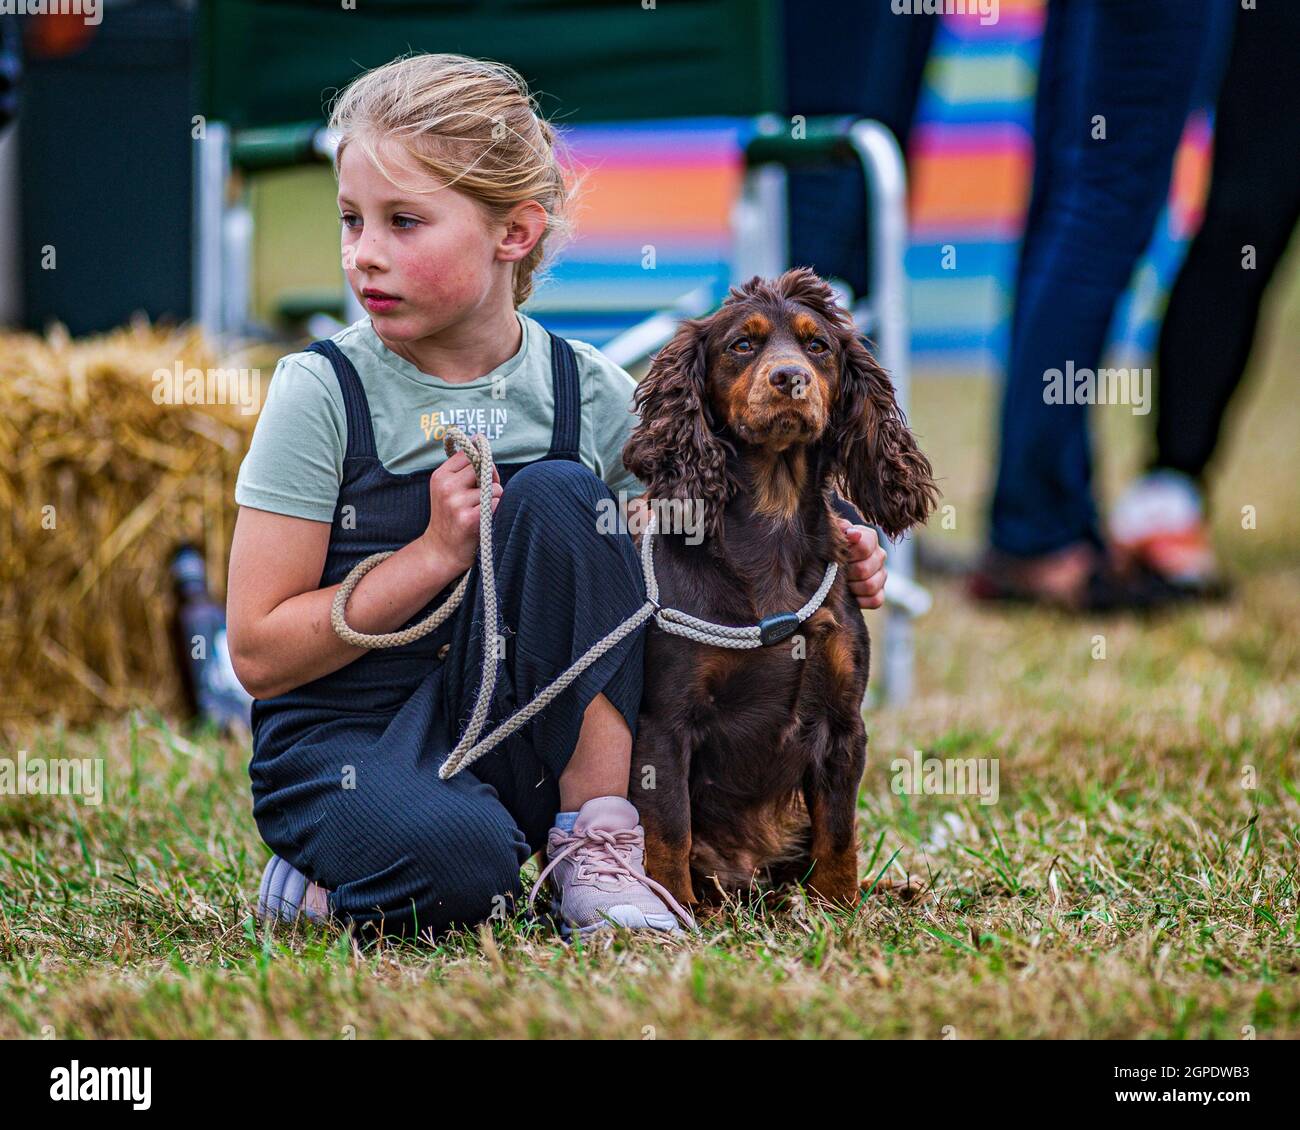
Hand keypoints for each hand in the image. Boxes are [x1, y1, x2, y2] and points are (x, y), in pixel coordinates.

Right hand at [420, 448, 502, 575]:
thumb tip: (485, 451)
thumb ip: (464, 472)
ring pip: (494, 487)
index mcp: (440, 476)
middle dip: (490, 478)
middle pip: (484, 468)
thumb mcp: (448, 490)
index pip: (468, 454)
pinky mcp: (469, 518)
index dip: (481, 462)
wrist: (440, 551)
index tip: (479, 475)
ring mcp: (456, 503)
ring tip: (480, 510)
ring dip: (494, 498)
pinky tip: (483, 519)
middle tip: (483, 495)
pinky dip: (495, 510)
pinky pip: (496, 503)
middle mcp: (446, 487)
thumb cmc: (451, 517)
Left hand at [835, 517, 886, 609]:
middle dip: (846, 573)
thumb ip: (840, 529)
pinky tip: (850, 595)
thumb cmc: (829, 548)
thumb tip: (853, 534)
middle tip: (835, 573)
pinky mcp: (880, 593)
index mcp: (869, 538)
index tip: (837, 556)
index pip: (865, 546)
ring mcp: (881, 575)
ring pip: (871, 585)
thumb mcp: (831, 535)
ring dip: (852, 587)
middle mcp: (879, 555)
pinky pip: (876, 600)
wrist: (828, 565)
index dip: (849, 554)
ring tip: (841, 583)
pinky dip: (861, 600)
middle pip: (865, 569)